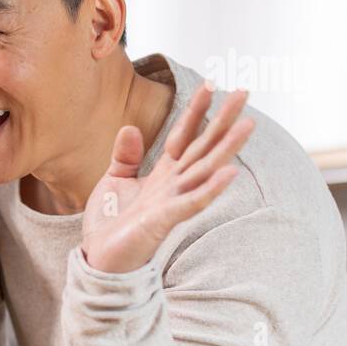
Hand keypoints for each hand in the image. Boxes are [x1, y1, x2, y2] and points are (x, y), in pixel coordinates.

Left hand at [80, 84, 254, 274]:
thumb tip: (131, 127)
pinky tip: (230, 173)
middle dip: (223, 120)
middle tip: (245, 93)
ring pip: (205, 170)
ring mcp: (172, 202)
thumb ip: (125, 157)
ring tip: (248, 125)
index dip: (195, 111)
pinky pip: (192, 203)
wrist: (98, 261)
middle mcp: (173, 185)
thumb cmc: (110, 226)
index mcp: (162, 174)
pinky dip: (211, 188)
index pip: (183, 136)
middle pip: (203, 147)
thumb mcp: (114, 183)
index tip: (210, 84)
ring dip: (227, 148)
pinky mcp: (164, 221)